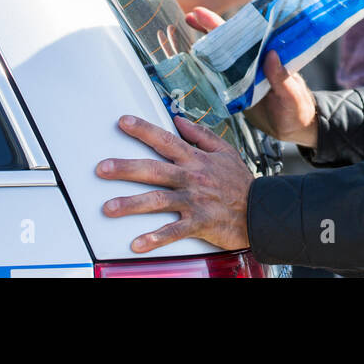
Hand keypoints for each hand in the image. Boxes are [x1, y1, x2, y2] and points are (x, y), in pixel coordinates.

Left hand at [96, 114, 253, 252]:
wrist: (261, 210)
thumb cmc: (241, 182)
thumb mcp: (225, 151)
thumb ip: (201, 135)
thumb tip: (179, 119)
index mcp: (197, 159)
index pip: (166, 140)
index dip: (144, 130)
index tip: (123, 122)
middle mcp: (192, 178)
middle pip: (155, 169)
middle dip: (126, 168)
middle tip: (102, 168)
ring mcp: (195, 201)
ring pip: (159, 200)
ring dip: (132, 204)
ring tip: (108, 208)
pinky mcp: (199, 223)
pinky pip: (174, 231)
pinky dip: (156, 238)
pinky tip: (137, 243)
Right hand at [185, 6, 317, 147]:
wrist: (293, 130)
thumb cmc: (298, 111)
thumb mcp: (292, 96)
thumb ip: (282, 78)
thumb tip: (271, 54)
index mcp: (271, 58)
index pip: (252, 37)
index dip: (234, 24)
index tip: (218, 13)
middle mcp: (256, 63)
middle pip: (233, 42)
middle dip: (213, 26)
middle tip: (194, 14)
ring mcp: (245, 76)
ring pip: (223, 57)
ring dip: (207, 44)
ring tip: (189, 27)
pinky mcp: (237, 90)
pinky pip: (220, 76)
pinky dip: (206, 68)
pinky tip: (192, 60)